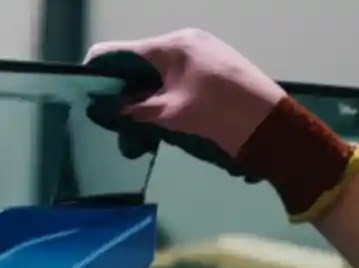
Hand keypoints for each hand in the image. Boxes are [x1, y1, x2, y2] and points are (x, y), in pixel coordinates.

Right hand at [85, 28, 358, 220]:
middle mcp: (183, 43)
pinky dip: (160, 101)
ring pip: (153, 76)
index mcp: (171, 45)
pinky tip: (158, 124)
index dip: (95, 74)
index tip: (84, 99)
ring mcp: (199, 55)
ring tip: (136, 132)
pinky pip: (171, 81)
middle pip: (135, 64)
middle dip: (119, 94)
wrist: (274, 127)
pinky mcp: (209, 71)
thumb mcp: (169, 115)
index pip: (117, 52)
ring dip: (140, 102)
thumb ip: (131, 111)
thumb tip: (99, 110)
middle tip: (111, 124)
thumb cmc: (221, 114)